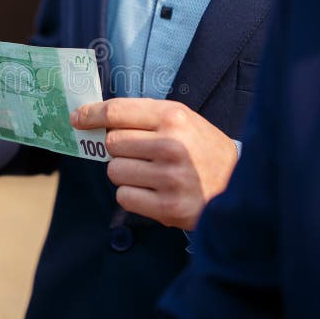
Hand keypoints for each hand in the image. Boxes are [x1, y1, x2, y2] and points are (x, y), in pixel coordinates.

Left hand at [71, 99, 238, 229]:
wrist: (241, 188)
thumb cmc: (204, 152)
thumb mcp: (185, 121)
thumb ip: (146, 117)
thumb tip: (96, 119)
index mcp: (174, 117)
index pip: (117, 111)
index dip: (91, 114)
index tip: (78, 118)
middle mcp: (170, 144)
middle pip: (112, 142)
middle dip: (120, 149)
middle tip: (142, 155)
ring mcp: (169, 177)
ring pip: (114, 171)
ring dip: (126, 174)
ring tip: (152, 175)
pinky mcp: (167, 207)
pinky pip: (124, 197)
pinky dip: (133, 196)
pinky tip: (154, 193)